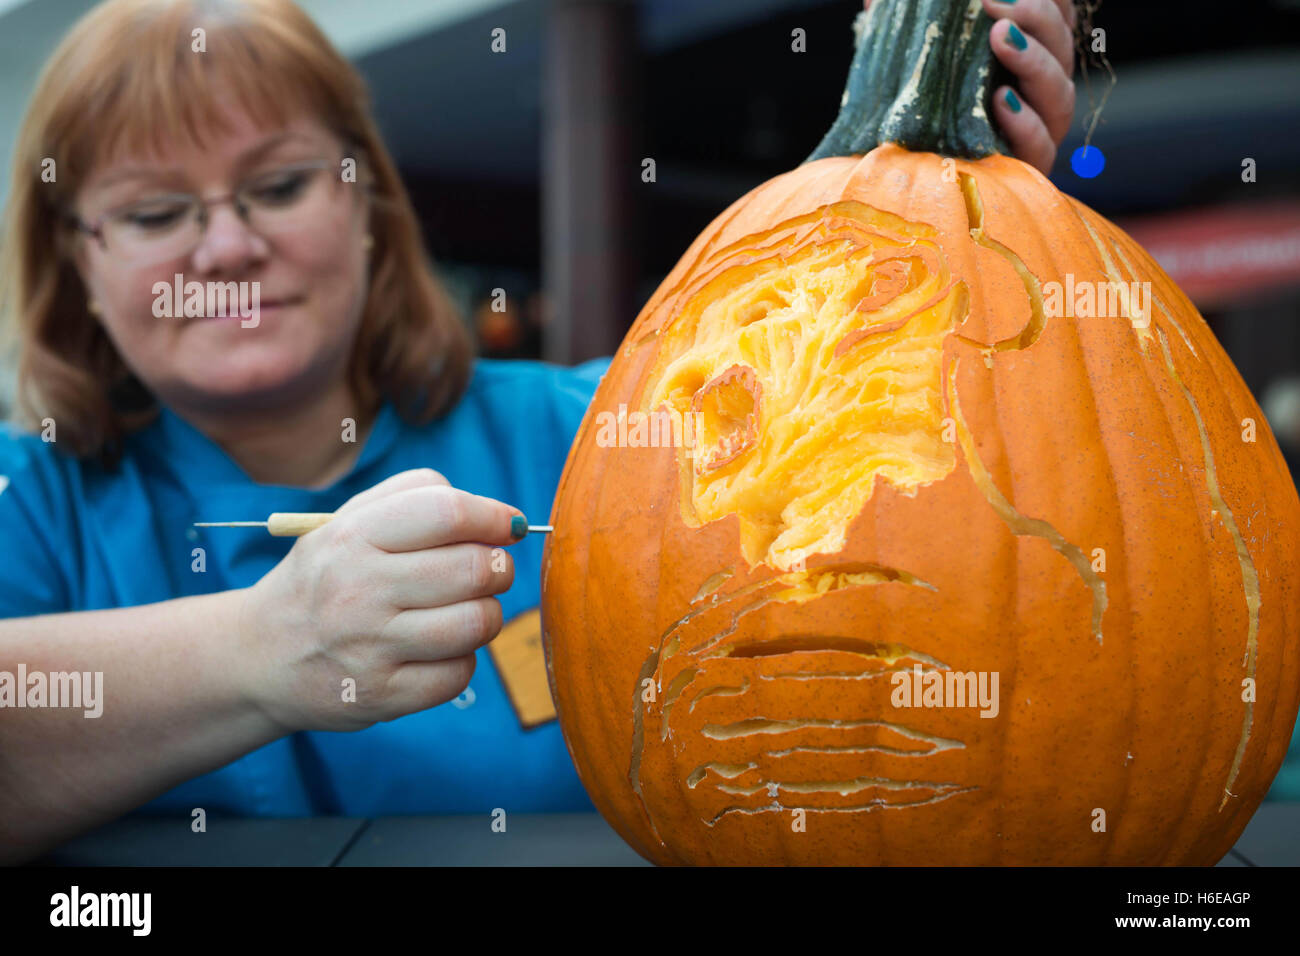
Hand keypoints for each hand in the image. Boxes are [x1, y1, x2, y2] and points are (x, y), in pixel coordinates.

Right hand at [235, 469, 520, 732]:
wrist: (257, 657)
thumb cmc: (324, 579)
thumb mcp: (347, 521)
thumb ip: (416, 496)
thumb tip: (497, 514)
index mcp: (353, 537)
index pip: (447, 512)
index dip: (494, 516)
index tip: (509, 525)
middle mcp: (359, 590)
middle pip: (473, 569)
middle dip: (497, 568)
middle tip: (488, 571)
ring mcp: (369, 647)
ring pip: (476, 623)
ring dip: (487, 615)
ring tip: (468, 610)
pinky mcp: (381, 696)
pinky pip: (459, 674)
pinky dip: (463, 660)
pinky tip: (440, 650)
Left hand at [865, 0, 1076, 173]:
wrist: (895, 186)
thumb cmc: (907, 113)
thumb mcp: (905, 62)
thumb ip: (906, 25)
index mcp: (1023, 61)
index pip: (1056, 20)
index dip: (1050, 2)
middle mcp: (1037, 95)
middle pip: (1061, 49)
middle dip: (1037, 18)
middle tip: (994, 3)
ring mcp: (1036, 134)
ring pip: (1060, 94)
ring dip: (1035, 61)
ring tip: (1001, 38)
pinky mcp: (1023, 173)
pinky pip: (1041, 147)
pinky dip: (1025, 122)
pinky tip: (1000, 101)